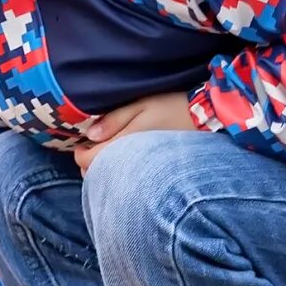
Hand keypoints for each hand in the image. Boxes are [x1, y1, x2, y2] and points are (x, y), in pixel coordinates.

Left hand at [74, 88, 202, 173]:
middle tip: (93, 148)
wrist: (206, 120)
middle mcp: (131, 162)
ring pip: (112, 180)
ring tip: (109, 153)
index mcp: (124, 145)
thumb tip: (89, 135)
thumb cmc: (172, 107)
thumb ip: (113, 120)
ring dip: (104, 169)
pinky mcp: (153, 172)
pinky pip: (127, 179)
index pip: (88, 161)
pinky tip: (125, 160)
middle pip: (97, 174)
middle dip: (89, 164)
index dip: (79, 154)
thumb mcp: (140, 105)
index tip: (82, 144)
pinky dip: (119, 173)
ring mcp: (142, 170)